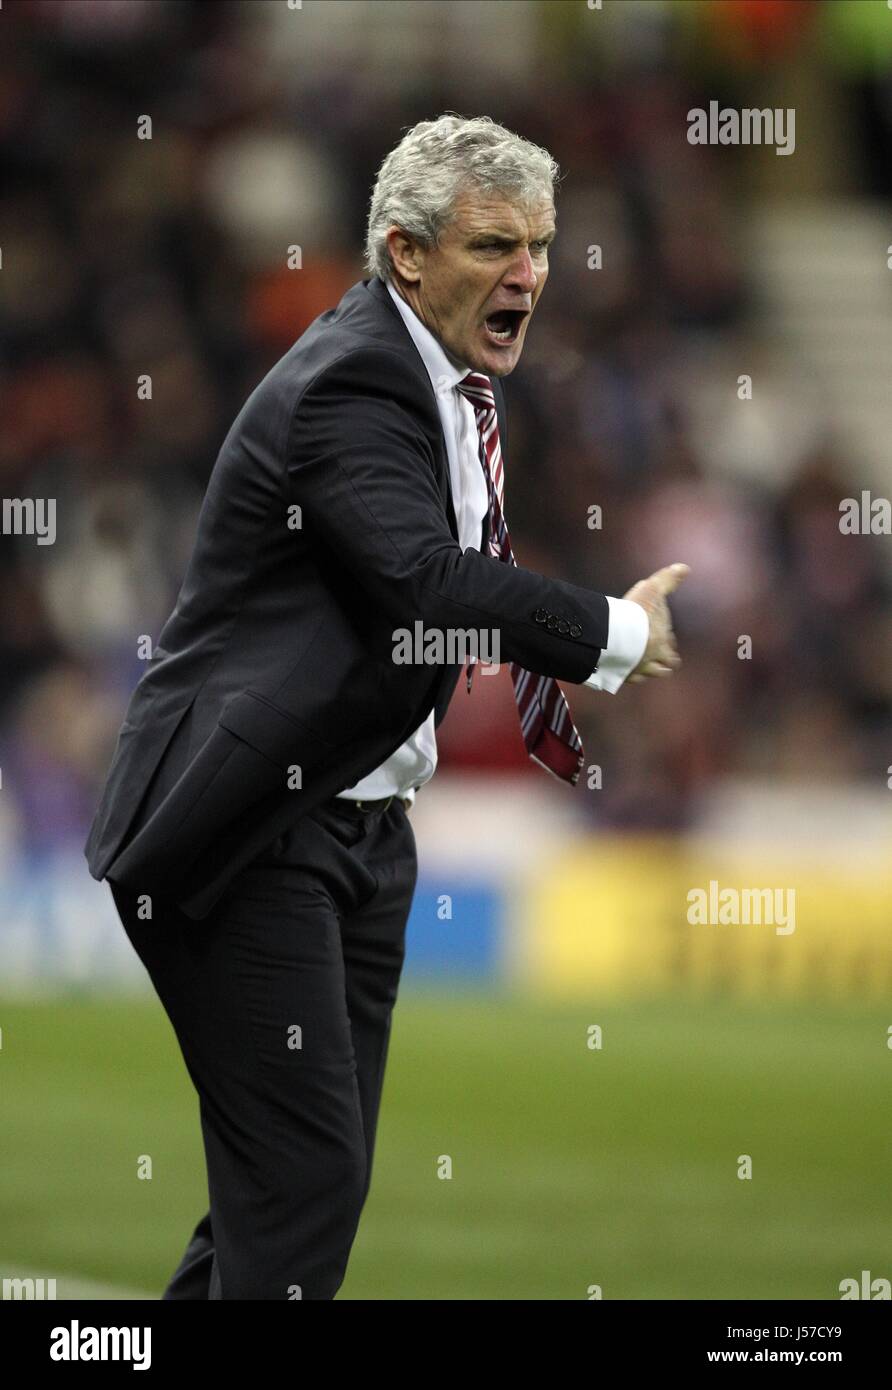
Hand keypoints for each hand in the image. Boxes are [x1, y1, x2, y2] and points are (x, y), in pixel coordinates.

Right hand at [623, 563, 689, 681]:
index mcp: (662, 646)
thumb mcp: (654, 591)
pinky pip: (620, 678)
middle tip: (660, 663)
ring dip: (643, 672)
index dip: (670, 647)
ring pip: (643, 677)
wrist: (616, 636)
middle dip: (661, 666)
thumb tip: (685, 568)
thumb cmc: (638, 616)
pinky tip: (617, 671)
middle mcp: (651, 662)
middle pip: (661, 670)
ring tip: (640, 669)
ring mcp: (633, 671)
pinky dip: (621, 674)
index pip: (671, 652)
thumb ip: (668, 581)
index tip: (669, 645)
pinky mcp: (615, 675)